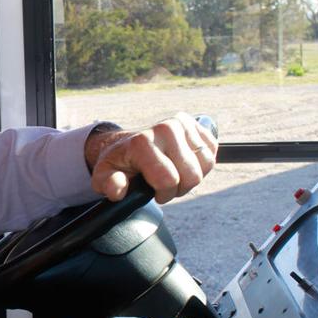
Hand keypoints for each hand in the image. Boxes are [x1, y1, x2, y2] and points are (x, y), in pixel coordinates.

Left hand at [85, 113, 216, 202]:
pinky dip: (202, 165)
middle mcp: (166, 128)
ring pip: (206, 164)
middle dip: (179, 188)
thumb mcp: (105, 175)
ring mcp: (183, 124)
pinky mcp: (197, 125)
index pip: (169, 179)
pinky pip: (212, 153)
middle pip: (192, 175)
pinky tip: (184, 164)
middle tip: (164, 185)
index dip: (164, 194)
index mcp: (143, 141)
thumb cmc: (121, 163)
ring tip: (175, 174)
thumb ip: (109, 184)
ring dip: (192, 177)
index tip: (153, 192)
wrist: (129, 144)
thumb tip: (118, 191)